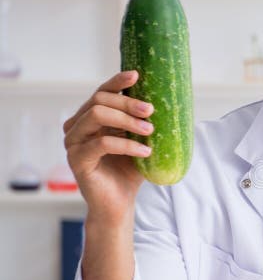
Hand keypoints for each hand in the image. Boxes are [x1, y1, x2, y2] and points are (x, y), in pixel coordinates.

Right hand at [63, 70, 153, 221]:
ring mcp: (73, 142)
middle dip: (128, 103)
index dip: (117, 82)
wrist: (119, 203)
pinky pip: (102, 143)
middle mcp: (77, 126)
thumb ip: (145, 121)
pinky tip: (145, 152)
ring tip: (150, 131)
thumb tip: (171, 100)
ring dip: (127, 120)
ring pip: (98, 116)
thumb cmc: (130, 170)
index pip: (101, 92)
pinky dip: (127, 145)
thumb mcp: (140, 140)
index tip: (137, 75)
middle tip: (151, 111)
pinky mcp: (76, 159)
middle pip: (100, 100)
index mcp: (90, 118)